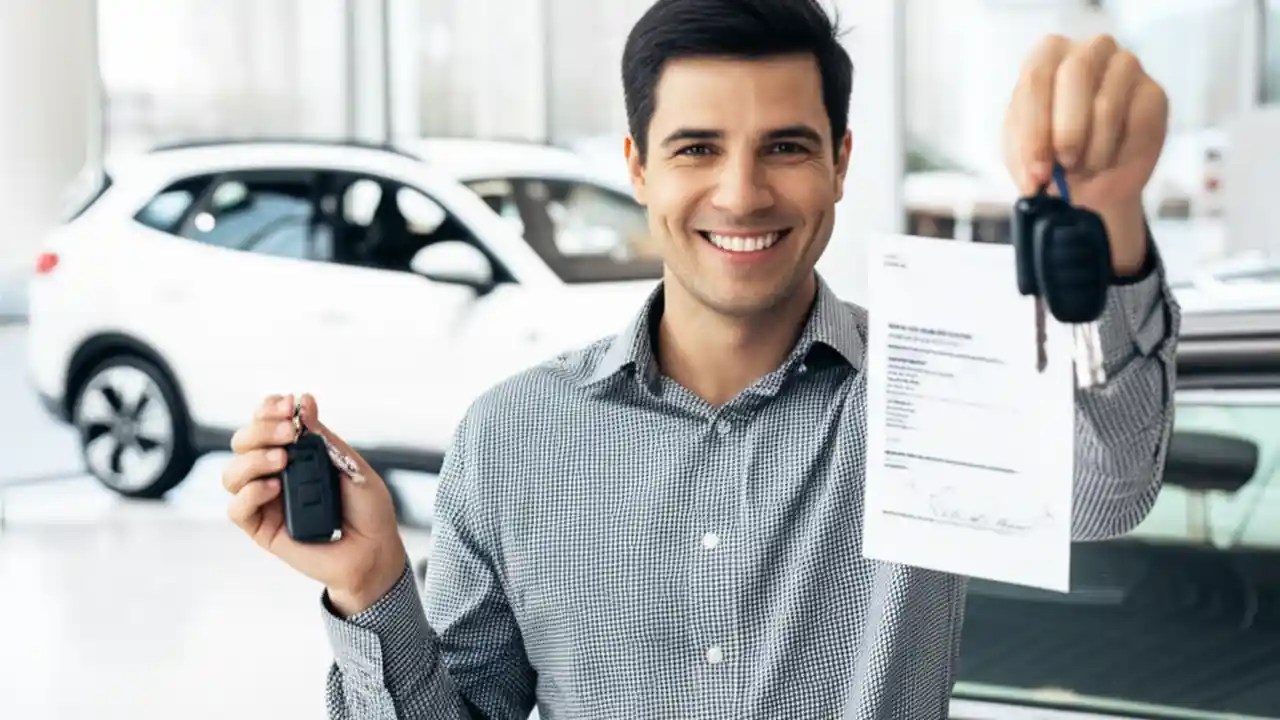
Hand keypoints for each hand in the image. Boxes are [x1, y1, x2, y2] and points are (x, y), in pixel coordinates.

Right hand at [222, 393, 406, 615]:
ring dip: (252, 460)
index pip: (266, 424)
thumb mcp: (350, 465)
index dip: (268, 409)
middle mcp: (274, 475)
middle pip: (242, 443)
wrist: (375, 551)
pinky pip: (237, 510)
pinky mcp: (263, 530)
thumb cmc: (367, 510)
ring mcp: (266, 502)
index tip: (288, 404)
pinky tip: (274, 488)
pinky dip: (250, 493)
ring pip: (232, 474)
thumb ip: (323, 438)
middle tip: (287, 431)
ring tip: (282, 460)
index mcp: (295, 455)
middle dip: (260, 430)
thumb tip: (304, 402)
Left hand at [1004, 34, 1169, 275]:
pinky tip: (1107, 164)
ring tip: (1081, 171)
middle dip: (1061, 130)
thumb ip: (1024, 159)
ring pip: (1106, 97)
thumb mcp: (1024, 163)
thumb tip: (1036, 181)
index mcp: (1043, 62)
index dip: (1033, 127)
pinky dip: (1118, 149)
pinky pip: (1137, 117)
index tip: (1033, 172)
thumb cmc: (1047, 170)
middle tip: (1060, 169)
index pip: (1034, 79)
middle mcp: (1084, 56)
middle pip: (1072, 74)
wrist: (1083, 197)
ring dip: (1091, 145)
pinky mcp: (1152, 94)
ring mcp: (1123, 68)